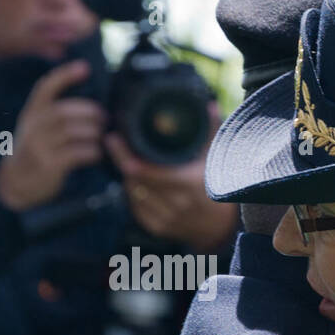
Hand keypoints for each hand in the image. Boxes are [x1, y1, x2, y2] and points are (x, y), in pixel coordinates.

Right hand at [0, 60, 106, 210]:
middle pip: (64, 110)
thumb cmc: (39, 150)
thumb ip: (58, 114)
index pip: (46, 86)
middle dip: (90, 112)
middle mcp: (33, 125)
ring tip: (103, 136)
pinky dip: (92, 151)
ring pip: (72, 131)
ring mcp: (39, 145)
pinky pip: (76, 153)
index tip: (85, 67)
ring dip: (94, 132)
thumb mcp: (40, 126)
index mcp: (33, 111)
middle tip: (106, 118)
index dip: (65, 75)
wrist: (18, 180)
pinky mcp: (49, 164)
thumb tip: (96, 105)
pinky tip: (97, 153)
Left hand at [104, 102, 238, 250]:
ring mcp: (167, 218)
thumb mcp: (215, 157)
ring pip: (133, 192)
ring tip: (130, 162)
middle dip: (123, 160)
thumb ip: (210, 131)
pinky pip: (136, 207)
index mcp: (191, 184)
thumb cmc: (216, 185)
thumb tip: (208, 106)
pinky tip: (140, 183)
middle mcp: (178, 203)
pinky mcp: (158, 228)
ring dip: (129, 177)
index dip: (127, 156)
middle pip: (136, 180)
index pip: (148, 172)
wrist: (220, 227)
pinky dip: (134, 193)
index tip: (115, 138)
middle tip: (114, 142)